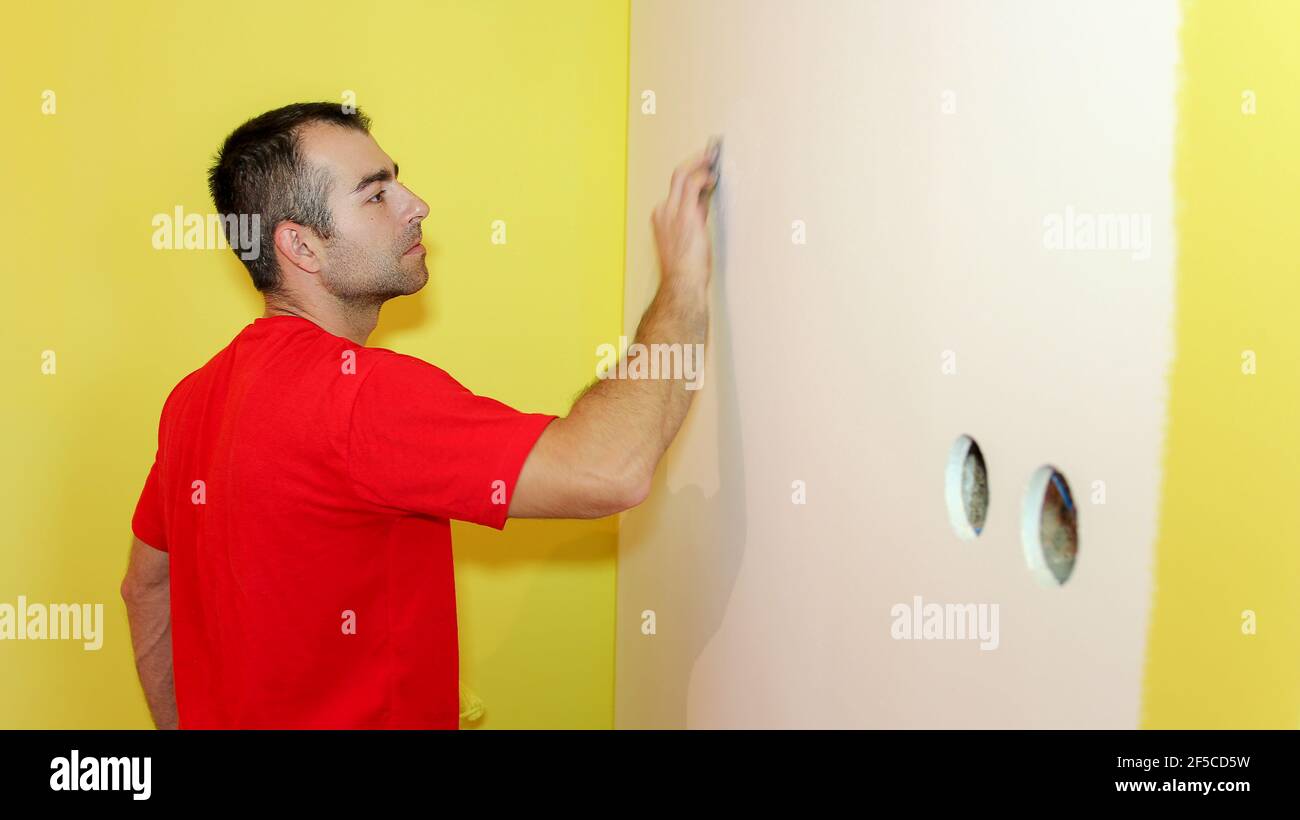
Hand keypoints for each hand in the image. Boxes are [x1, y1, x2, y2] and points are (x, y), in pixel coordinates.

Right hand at [651, 139, 718, 292]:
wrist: (682, 283)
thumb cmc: (686, 269)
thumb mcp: (689, 238)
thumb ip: (694, 217)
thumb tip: (705, 200)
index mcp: (661, 217)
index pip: (678, 191)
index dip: (695, 179)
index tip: (706, 172)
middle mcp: (663, 211)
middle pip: (676, 177)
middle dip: (694, 163)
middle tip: (709, 156)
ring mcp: (672, 211)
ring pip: (682, 175)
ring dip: (699, 163)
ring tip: (713, 158)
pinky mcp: (685, 214)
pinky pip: (694, 185)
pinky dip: (704, 176)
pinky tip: (714, 176)